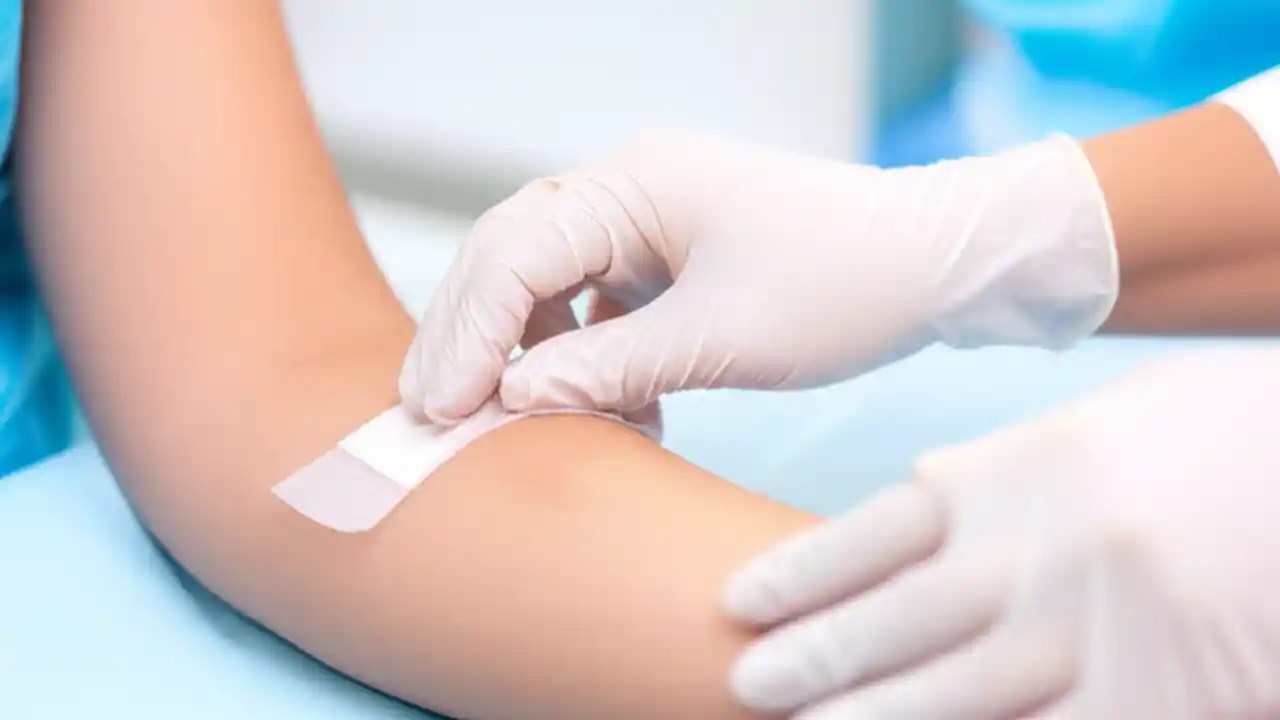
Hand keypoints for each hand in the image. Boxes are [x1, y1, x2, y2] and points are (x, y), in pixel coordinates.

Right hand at [400, 130, 1116, 423]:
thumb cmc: (843, 286)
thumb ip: (604, 368)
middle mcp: (629, 188)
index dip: (468, 334)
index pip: (515, 253)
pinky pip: (597, 301)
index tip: (443, 411)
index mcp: (636, 183)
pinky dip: (590, 357)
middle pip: (512, 259)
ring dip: (535, 355)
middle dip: (474, 341)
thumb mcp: (719, 341)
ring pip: (548, 284)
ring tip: (533, 424)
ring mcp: (649, 218)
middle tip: (436, 417)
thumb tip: (509, 399)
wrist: (935, 265)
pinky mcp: (670, 253)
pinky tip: (618, 410)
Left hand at [724, 347, 1279, 718]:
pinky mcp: (1160, 696)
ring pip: (954, 693)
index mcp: (1027, 468)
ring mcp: (1099, 630)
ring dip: (870, 719)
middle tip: (747, 681)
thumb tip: (924, 496)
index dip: (805, 570)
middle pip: (901, 616)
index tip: (742, 601)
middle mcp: (1046, 550)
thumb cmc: (1222, 434)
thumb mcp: (1106, 422)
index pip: (882, 527)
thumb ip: (1011, 471)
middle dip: (817, 654)